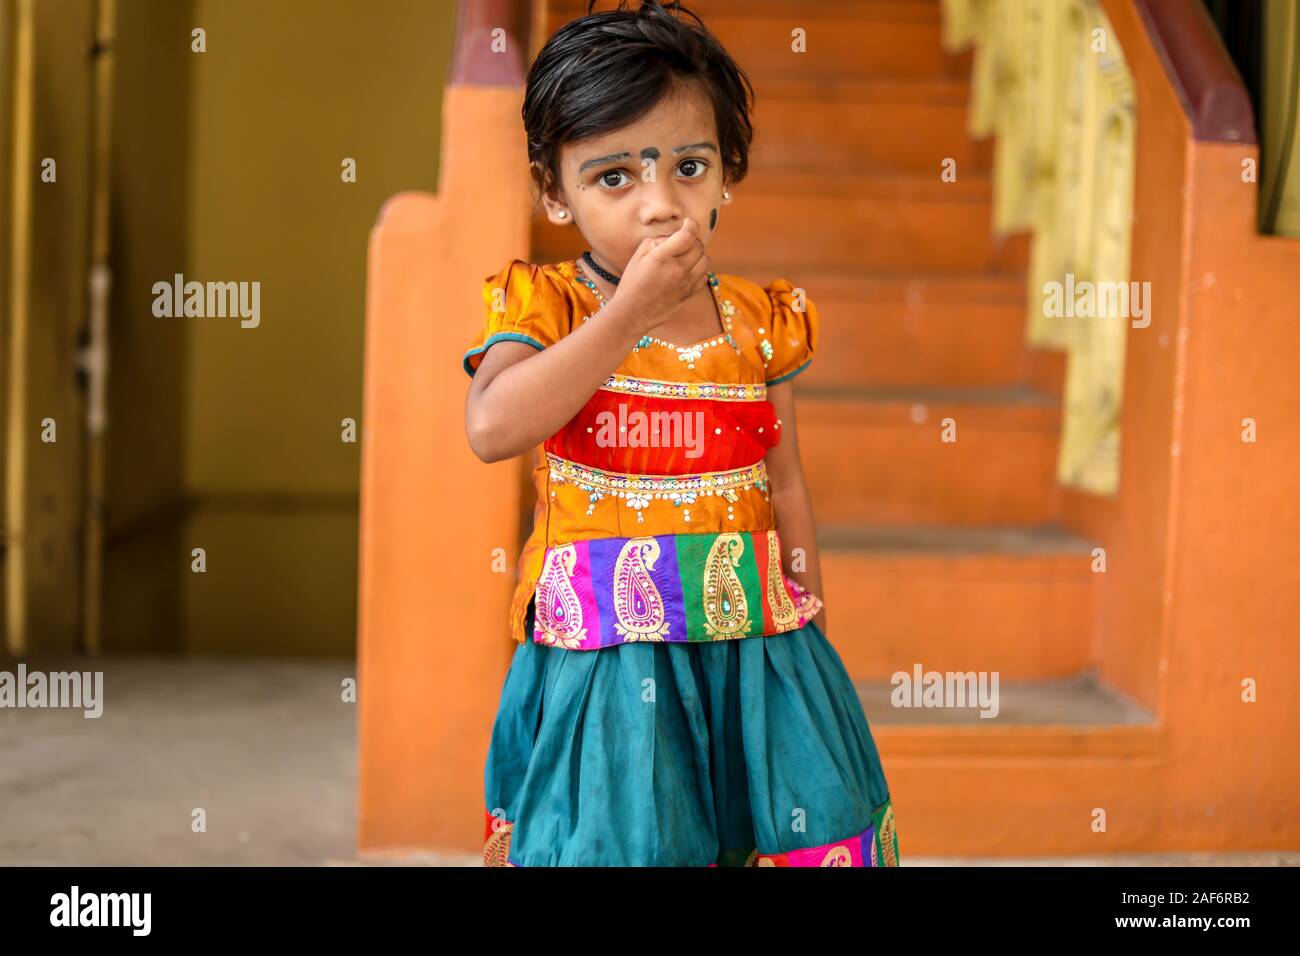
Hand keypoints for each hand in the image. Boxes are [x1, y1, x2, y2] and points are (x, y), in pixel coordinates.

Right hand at [609, 218, 710, 336]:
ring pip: (705, 260)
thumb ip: (655, 242)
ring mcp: (685, 284)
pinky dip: (699, 270)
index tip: (688, 223)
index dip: (691, 224)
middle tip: (682, 241)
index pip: (688, 235)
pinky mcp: (689, 295)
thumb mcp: (637, 257)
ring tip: (686, 256)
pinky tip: (688, 271)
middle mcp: (677, 270)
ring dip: (698, 254)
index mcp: (662, 258)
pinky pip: (704, 276)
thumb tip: (671, 237)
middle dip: (692, 239)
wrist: (632, 314)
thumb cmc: (631, 284)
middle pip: (699, 246)